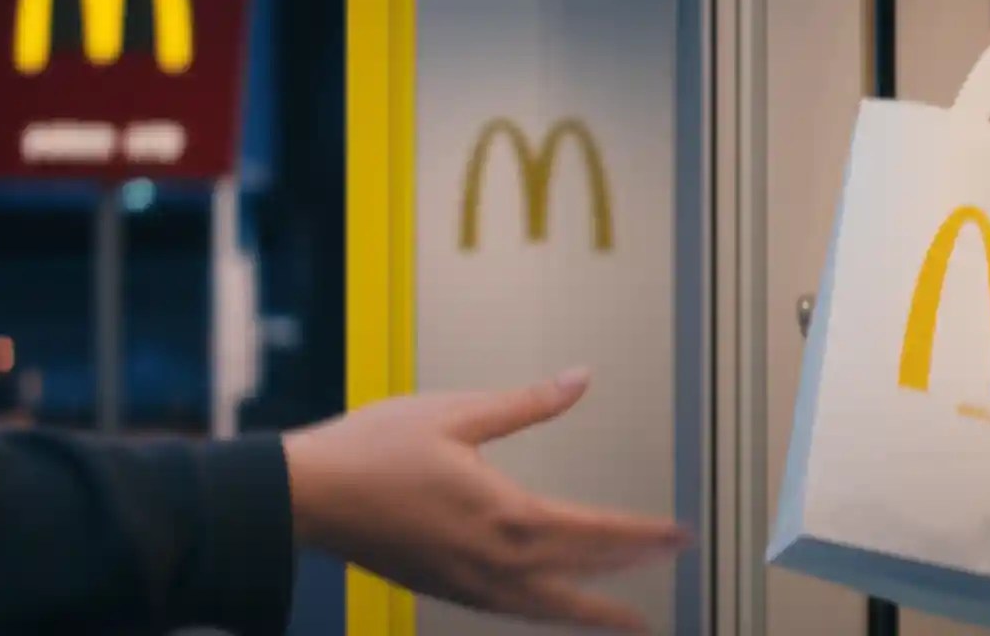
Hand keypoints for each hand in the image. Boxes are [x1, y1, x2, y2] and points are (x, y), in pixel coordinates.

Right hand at [283, 368, 687, 632]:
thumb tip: (580, 378)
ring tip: (629, 619)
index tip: (682, 535)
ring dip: (594, 609)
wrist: (308, 497)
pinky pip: (513, 610)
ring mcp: (469, 583)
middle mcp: (495, 561)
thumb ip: (526, 404)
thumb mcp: (455, 412)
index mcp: (505, 515)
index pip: (594, 533)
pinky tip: (551, 605)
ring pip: (548, 607)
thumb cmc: (375, 448)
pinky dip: (547, 612)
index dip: (643, 534)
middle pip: (581, 575)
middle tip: (674, 566)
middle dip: (632, 571)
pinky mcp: (446, 589)